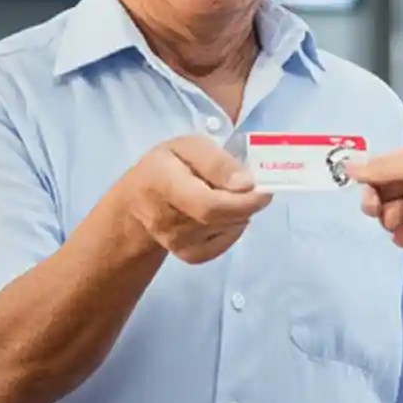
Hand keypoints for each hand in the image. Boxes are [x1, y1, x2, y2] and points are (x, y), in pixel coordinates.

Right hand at [112, 135, 271, 263]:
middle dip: (247, 203)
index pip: (208, 205)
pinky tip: (228, 214)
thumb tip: (247, 184)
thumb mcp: (189, 147)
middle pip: (222, 218)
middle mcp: (166, 219)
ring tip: (231, 194)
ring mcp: (176, 242)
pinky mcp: (188, 255)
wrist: (139, 201)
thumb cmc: (168, 166)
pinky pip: (224, 244)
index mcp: (163, 183)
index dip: (242, 201)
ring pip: (227, 228)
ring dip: (240, 211)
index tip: (263, 189)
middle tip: (257, 187)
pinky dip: (234, 228)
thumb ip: (217, 161)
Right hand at [345, 135, 402, 252]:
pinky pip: (402, 236)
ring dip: (388, 217)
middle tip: (374, 206)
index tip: (364, 186)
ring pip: (388, 215)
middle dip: (374, 200)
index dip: (370, 177)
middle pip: (381, 192)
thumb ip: (384, 165)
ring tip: (401, 218)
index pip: (382, 166)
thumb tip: (349, 165)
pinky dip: (401, 235)